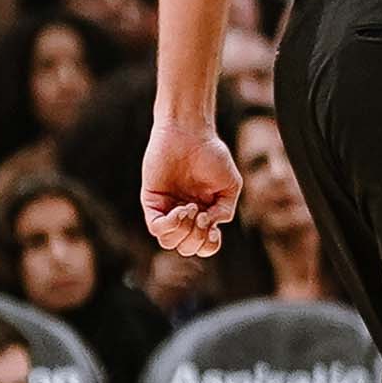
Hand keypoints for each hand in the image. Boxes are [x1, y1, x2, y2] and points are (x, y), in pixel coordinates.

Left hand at [141, 117, 240, 258]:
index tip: (214, 230)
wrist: (189, 134)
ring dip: (184, 231)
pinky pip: (156, 228)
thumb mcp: (230, 185)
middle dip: (198, 238)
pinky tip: (181, 208)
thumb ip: (225, 210)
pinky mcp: (151, 202)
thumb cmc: (212, 155)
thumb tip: (210, 227)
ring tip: (190, 208)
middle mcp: (184, 215)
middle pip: (187, 248)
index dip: (210, 245)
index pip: (204, 245)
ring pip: (170, 242)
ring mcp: (166, 209)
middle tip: (203, 215)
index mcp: (204, 213)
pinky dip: (171, 224)